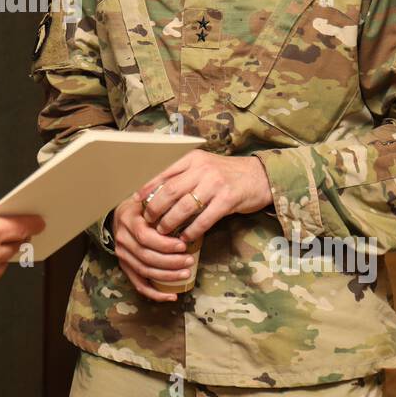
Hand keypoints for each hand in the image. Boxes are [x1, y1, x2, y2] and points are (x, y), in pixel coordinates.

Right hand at [111, 195, 195, 302]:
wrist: (120, 216)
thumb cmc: (141, 208)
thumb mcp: (149, 200)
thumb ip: (164, 203)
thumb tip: (190, 209)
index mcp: (128, 220)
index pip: (145, 237)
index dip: (165, 244)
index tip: (183, 246)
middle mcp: (123, 239)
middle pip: (146, 256)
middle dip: (170, 262)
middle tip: (189, 261)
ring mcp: (122, 255)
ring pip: (144, 271)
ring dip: (167, 276)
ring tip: (186, 274)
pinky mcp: (125, 266)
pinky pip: (138, 284)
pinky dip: (155, 293)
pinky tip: (172, 296)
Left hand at [136, 150, 273, 243]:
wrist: (259, 176)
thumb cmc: (226, 173)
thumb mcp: (203, 166)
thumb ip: (183, 175)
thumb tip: (155, 193)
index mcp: (193, 158)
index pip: (163, 173)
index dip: (147, 188)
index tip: (135, 201)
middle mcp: (202, 168)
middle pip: (170, 191)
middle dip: (155, 208)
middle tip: (148, 221)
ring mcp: (215, 184)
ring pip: (184, 207)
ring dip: (170, 222)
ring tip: (163, 232)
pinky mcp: (228, 200)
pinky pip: (204, 219)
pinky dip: (191, 231)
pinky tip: (185, 238)